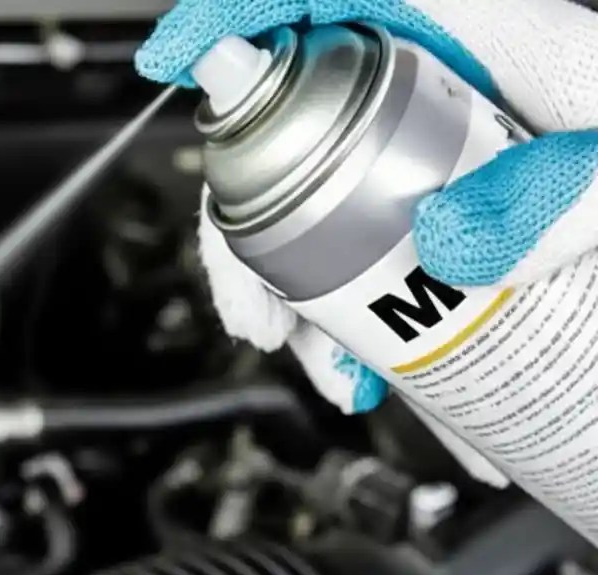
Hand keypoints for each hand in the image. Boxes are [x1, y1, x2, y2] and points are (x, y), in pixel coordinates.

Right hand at [137, 0, 597, 414]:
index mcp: (489, 39)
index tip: (176, 59)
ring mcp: (440, 153)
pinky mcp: (450, 208)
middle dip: (252, 232)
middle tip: (262, 319)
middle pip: (292, 128)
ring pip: (319, 206)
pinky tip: (386, 377)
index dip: (239, 17)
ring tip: (339, 378)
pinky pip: (367, 251)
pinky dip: (357, 319)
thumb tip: (451, 245)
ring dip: (300, 301)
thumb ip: (569, 198)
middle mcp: (445, 91)